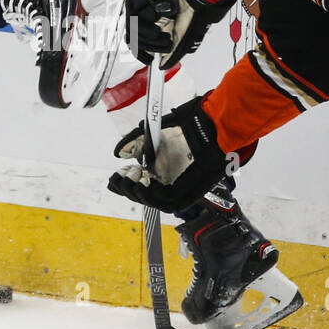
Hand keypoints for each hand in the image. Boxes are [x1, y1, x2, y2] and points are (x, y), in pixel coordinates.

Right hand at [108, 97, 229, 212]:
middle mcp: (169, 180)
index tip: (116, 175)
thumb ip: (136, 142)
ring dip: (137, 193)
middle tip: (121, 176)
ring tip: (129, 181)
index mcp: (162, 167)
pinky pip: (167, 202)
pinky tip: (143, 185)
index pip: (138, 182)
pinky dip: (152, 196)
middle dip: (127, 188)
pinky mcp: (189, 195)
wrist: (211, 127)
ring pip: (153, 201)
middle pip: (142, 194)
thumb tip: (118, 153)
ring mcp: (179, 189)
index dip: (124, 182)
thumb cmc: (190, 126)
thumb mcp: (156, 132)